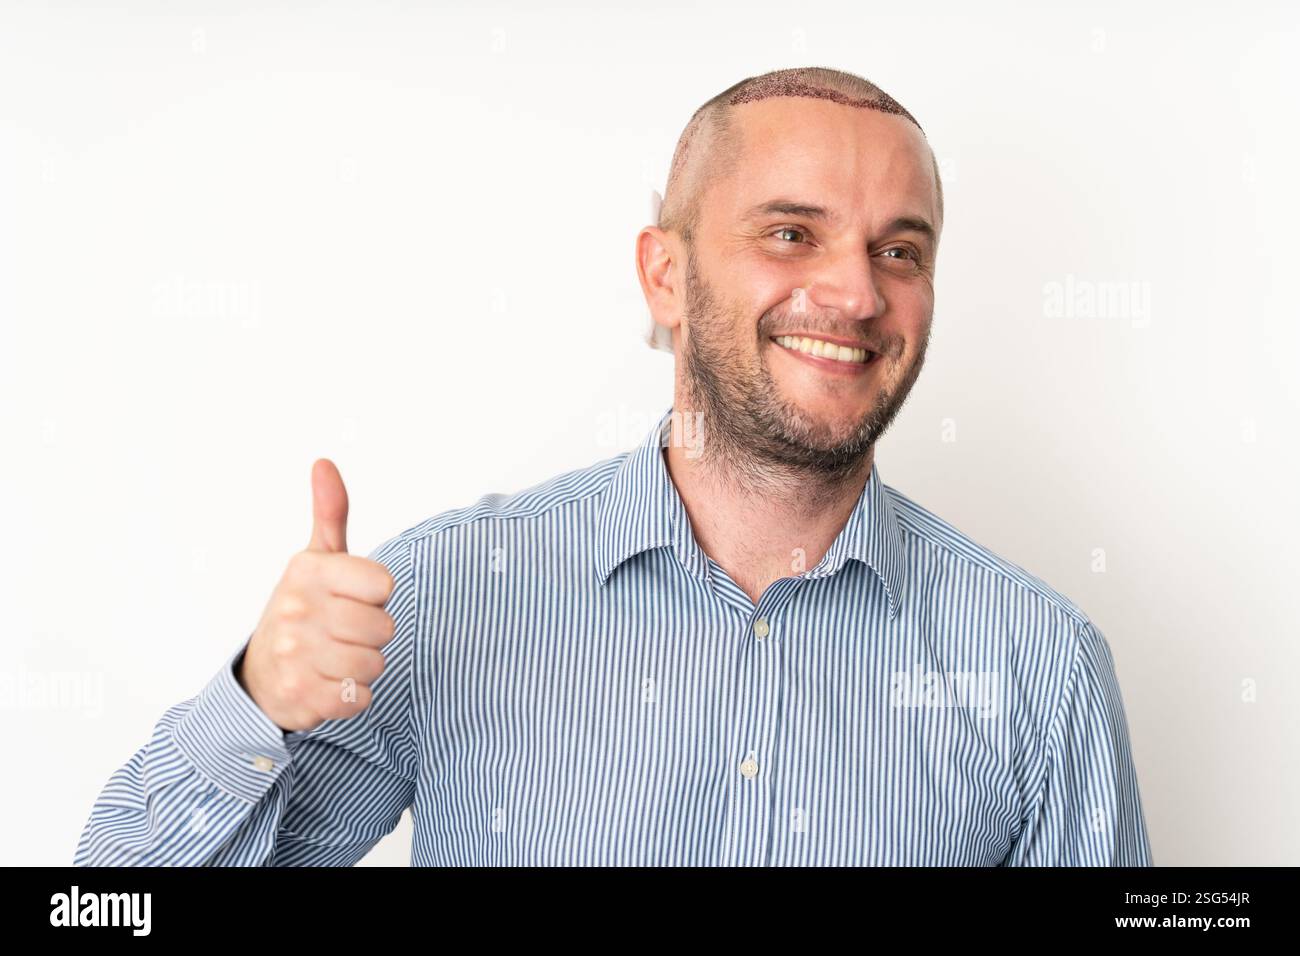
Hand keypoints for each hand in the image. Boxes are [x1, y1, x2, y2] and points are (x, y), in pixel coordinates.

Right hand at [236, 459, 395, 732]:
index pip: (384, 585)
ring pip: (375, 664)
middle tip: (341, 632)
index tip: (351, 597)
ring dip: (363, 666)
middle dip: (371, 634)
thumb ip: (330, 513)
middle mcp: (297, 610)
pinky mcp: (302, 696)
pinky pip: (362, 698)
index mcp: (307, 571)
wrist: (260, 674)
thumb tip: (324, 463)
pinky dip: (353, 696)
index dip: (376, 595)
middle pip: (384, 628)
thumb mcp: (315, 559)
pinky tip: (329, 683)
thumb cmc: (302, 610)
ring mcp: (296, 655)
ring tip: (335, 657)